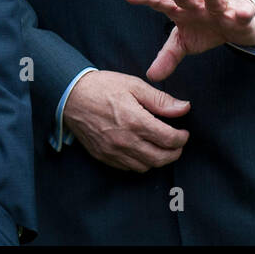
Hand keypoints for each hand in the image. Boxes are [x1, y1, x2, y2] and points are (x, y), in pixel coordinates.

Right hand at [62, 70, 189, 171]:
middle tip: (177, 144)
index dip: (182, 138)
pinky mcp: (104, 156)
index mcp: (135, 121)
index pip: (169, 140)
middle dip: (174, 153)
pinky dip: (140, 162)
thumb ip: (160, 100)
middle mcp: (125, 140)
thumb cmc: (102, 87)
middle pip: (160, 158)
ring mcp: (113, 151)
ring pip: (145, 166)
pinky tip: (142, 150)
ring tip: (161, 147)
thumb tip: (184, 108)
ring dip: (158, 160)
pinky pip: (128, 168)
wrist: (71, 96)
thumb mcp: (134, 85)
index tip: (184, 133)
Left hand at [125, 0, 254, 81]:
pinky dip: (241, 12)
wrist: (236, 25)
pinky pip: (241, 11)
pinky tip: (240, 13)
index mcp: (180, 9)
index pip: (160, 1)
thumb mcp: (184, 43)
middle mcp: (198, 4)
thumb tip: (151, 75)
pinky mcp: (239, 12)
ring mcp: (219, 6)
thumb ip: (168, 56)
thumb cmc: (206, 28)